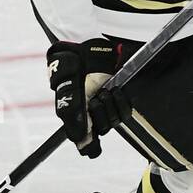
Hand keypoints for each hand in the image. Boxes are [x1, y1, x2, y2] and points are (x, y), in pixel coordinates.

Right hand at [46, 40, 130, 158]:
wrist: (91, 47)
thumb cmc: (75, 65)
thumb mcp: (68, 87)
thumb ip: (71, 113)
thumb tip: (81, 141)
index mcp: (75, 116)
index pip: (86, 144)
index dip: (90, 145)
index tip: (94, 143)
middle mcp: (92, 115)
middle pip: (101, 130)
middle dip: (98, 113)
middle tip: (93, 98)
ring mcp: (107, 108)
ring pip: (113, 122)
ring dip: (109, 105)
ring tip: (103, 90)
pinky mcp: (120, 100)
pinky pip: (125, 112)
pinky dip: (121, 102)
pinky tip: (115, 90)